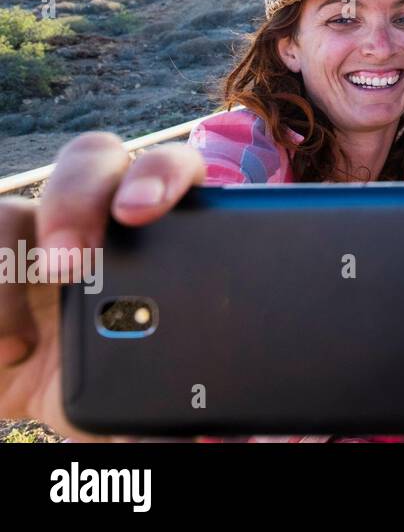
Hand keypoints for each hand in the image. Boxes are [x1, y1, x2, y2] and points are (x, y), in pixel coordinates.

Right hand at [0, 132, 205, 438]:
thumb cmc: (118, 375)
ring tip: (22, 341)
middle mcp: (98, 217)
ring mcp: (35, 235)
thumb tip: (194, 434)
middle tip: (68, 264)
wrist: (50, 394)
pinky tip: (6, 350)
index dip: (159, 175)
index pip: (170, 169)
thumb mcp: (151, 385)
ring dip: (6, 263)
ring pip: (12, 211)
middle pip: (91, 160)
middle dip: (76, 200)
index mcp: (161, 228)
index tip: (143, 210)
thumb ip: (175, 396)